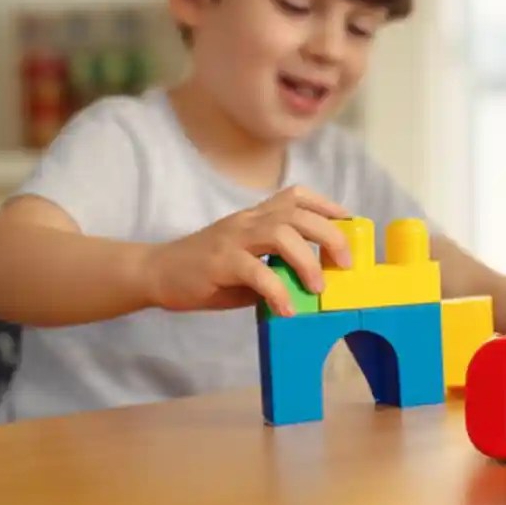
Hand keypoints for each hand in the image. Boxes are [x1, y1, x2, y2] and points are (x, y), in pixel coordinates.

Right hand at [142, 185, 351, 315]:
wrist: (156, 273)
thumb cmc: (207, 271)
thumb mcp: (248, 261)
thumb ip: (276, 264)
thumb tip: (315, 282)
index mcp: (256, 216)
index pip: (296, 196)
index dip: (327, 205)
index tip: (349, 221)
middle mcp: (248, 220)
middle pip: (298, 214)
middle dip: (329, 235)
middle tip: (344, 263)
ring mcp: (233, 238)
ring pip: (281, 235)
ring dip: (307, 261)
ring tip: (318, 288)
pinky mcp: (219, 261)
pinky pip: (256, 271)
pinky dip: (277, 290)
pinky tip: (287, 308)